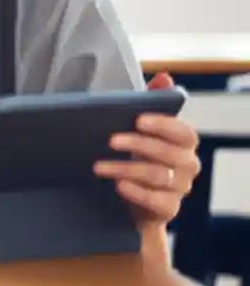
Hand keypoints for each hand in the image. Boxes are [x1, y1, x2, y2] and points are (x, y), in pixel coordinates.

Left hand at [94, 73, 200, 229]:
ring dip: (126, 168)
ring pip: (158, 176)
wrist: (132, 199)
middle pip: (170, 153)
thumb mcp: (140, 128)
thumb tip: (164, 76)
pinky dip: (137, 192)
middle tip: (110, 140)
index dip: (163, 125)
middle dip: (139, 145)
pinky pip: (157, 201)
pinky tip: (118, 185)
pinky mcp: (168, 209)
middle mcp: (187, 165)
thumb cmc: (137, 155)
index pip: (184, 132)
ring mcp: (179, 188)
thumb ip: (151, 101)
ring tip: (99, 166)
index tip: (138, 119)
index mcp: (183, 143)